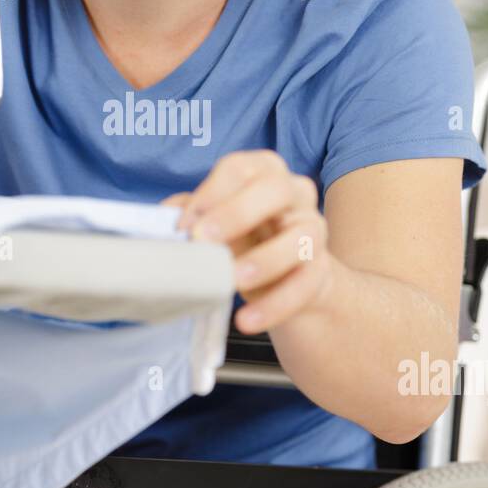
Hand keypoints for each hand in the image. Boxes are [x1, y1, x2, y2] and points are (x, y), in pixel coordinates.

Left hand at [161, 150, 332, 332]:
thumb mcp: (219, 225)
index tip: (184, 224)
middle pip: (276, 189)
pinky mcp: (321, 271)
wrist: (291, 280)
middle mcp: (295, 194)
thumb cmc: (249, 240)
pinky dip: (274, 305)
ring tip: (233, 279)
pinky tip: (247, 319)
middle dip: (238, 212)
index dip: (210, 193)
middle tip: (203, 239)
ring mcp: (314, 231)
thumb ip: (193, 216)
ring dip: (265, 259)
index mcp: (265, 173)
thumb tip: (165, 221)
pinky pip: (304, 285)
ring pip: (300, 238)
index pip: (241, 169)